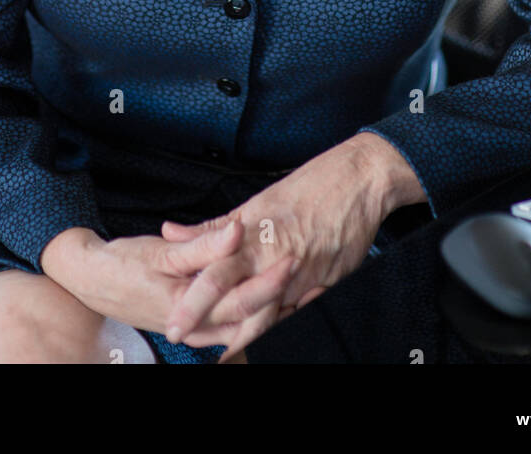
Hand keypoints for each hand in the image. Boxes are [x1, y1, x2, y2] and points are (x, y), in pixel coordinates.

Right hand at [39, 222, 295, 344]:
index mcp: (191, 303)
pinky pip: (237, 323)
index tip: (296, 261)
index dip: (272, 282)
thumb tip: (237, 230)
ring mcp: (200, 326)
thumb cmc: (124, 265)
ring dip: (280, 309)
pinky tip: (284, 296)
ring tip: (313, 288)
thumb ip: (203, 243)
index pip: (242, 300)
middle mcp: (199, 323)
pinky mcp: (201, 321)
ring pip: (248, 325)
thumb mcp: (162, 252)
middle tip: (319, 278)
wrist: (93, 280)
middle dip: (287, 301)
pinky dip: (262, 312)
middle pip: (253, 318)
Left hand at [160, 135, 417, 360]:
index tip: (174, 323)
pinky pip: (297, 314)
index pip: (215, 277)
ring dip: (245, 334)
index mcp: (256, 237)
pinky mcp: (326, 286)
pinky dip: (279, 324)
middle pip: (239, 304)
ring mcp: (303, 277)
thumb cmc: (310, 186)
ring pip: (269, 318)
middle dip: (214, 327)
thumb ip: (215, 227)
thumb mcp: (258, 201)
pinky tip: (266, 332)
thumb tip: (170, 231)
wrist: (360, 181)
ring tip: (225, 350)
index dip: (193, 304)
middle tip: (190, 342)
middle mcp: (276, 260)